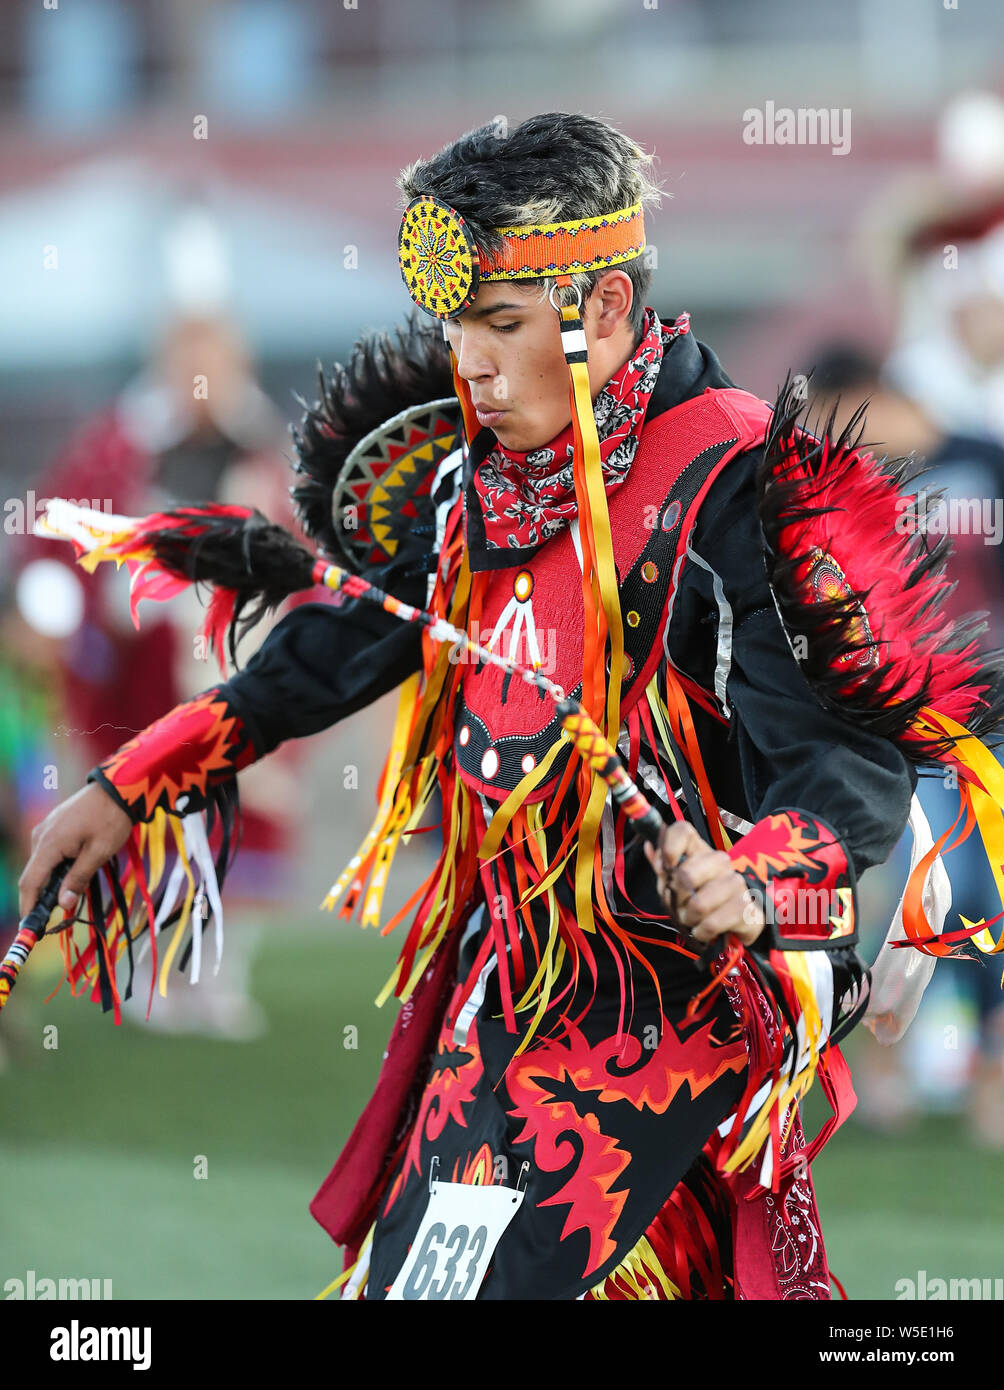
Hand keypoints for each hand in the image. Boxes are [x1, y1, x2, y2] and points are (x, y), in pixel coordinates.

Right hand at [18, 783, 133, 920]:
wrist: (118, 787)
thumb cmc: (111, 819)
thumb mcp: (99, 852)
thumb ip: (78, 878)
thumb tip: (63, 904)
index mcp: (49, 844)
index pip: (29, 883)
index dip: (28, 906)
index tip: (31, 927)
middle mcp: (41, 836)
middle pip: (34, 875)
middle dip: (42, 897)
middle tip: (56, 916)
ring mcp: (46, 829)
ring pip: (42, 864)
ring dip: (52, 881)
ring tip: (70, 894)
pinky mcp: (54, 826)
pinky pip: (49, 852)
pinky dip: (56, 867)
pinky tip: (72, 873)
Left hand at [644, 821, 765, 946]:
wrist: (740, 918)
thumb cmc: (701, 897)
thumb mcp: (677, 883)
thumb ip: (663, 866)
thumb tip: (648, 847)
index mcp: (700, 850)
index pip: (683, 831)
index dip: (668, 847)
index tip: (664, 867)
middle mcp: (720, 861)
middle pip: (686, 873)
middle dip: (675, 898)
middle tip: (678, 906)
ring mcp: (735, 882)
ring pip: (698, 904)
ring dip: (688, 918)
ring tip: (692, 919)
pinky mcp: (745, 906)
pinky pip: (711, 924)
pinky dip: (701, 932)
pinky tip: (704, 930)